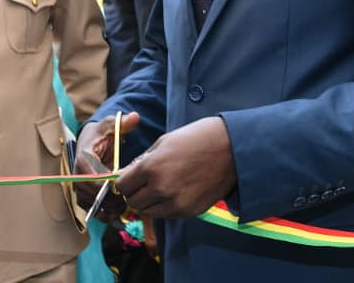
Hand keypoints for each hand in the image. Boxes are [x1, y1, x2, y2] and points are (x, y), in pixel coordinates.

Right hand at [73, 112, 140, 218]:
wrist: (92, 143)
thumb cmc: (102, 135)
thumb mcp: (111, 125)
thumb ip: (123, 123)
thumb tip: (135, 117)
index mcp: (83, 159)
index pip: (92, 179)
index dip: (108, 187)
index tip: (123, 188)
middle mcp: (77, 176)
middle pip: (92, 196)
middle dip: (110, 200)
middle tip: (127, 201)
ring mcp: (79, 187)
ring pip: (91, 206)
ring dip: (107, 210)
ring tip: (124, 208)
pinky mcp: (83, 196)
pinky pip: (91, 210)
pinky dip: (104, 214)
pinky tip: (117, 212)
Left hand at [116, 116, 235, 218]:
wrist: (231, 149)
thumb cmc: (196, 139)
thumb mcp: (164, 142)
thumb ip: (143, 161)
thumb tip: (129, 174)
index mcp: (151, 167)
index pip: (123, 186)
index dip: (125, 181)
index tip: (130, 177)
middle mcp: (160, 189)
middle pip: (133, 202)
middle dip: (135, 192)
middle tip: (143, 183)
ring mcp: (175, 203)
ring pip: (147, 212)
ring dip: (148, 202)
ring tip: (159, 188)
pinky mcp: (188, 212)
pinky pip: (166, 215)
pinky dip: (164, 207)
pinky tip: (173, 192)